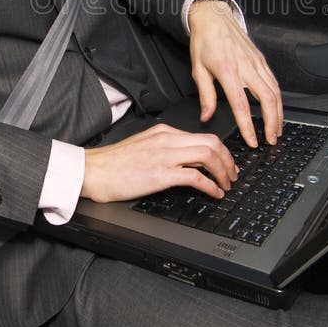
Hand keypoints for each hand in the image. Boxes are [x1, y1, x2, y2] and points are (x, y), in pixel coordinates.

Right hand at [81, 123, 238, 202]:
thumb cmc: (115, 163)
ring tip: (226, 185)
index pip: (203, 136)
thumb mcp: (144, 146)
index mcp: (165, 132)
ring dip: (223, 172)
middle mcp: (168, 140)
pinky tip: (214, 193)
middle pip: (212, 143)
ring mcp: (165, 155)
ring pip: (208, 156)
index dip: (221, 151)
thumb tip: (186, 161)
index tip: (226, 164)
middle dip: (228, 160)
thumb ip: (165, 148)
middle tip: (233, 175)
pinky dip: (211, 186)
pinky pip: (195, 177)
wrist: (94, 170)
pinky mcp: (161, 174)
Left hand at [188, 0, 282, 147]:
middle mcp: (246, 66)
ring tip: (277, 129)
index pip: (241, 104)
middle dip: (272, 122)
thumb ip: (205, 96)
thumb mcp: (197, 69)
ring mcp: (256, 62)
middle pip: (267, 99)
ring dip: (279, 113)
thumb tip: (206, 116)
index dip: (248, 125)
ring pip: (275, 91)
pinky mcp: (261, 59)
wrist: (213, 17)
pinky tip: (277, 109)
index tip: (252, 140)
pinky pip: (274, 81)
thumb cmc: (204, 41)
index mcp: (227, 70)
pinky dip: (278, 98)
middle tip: (271, 139)